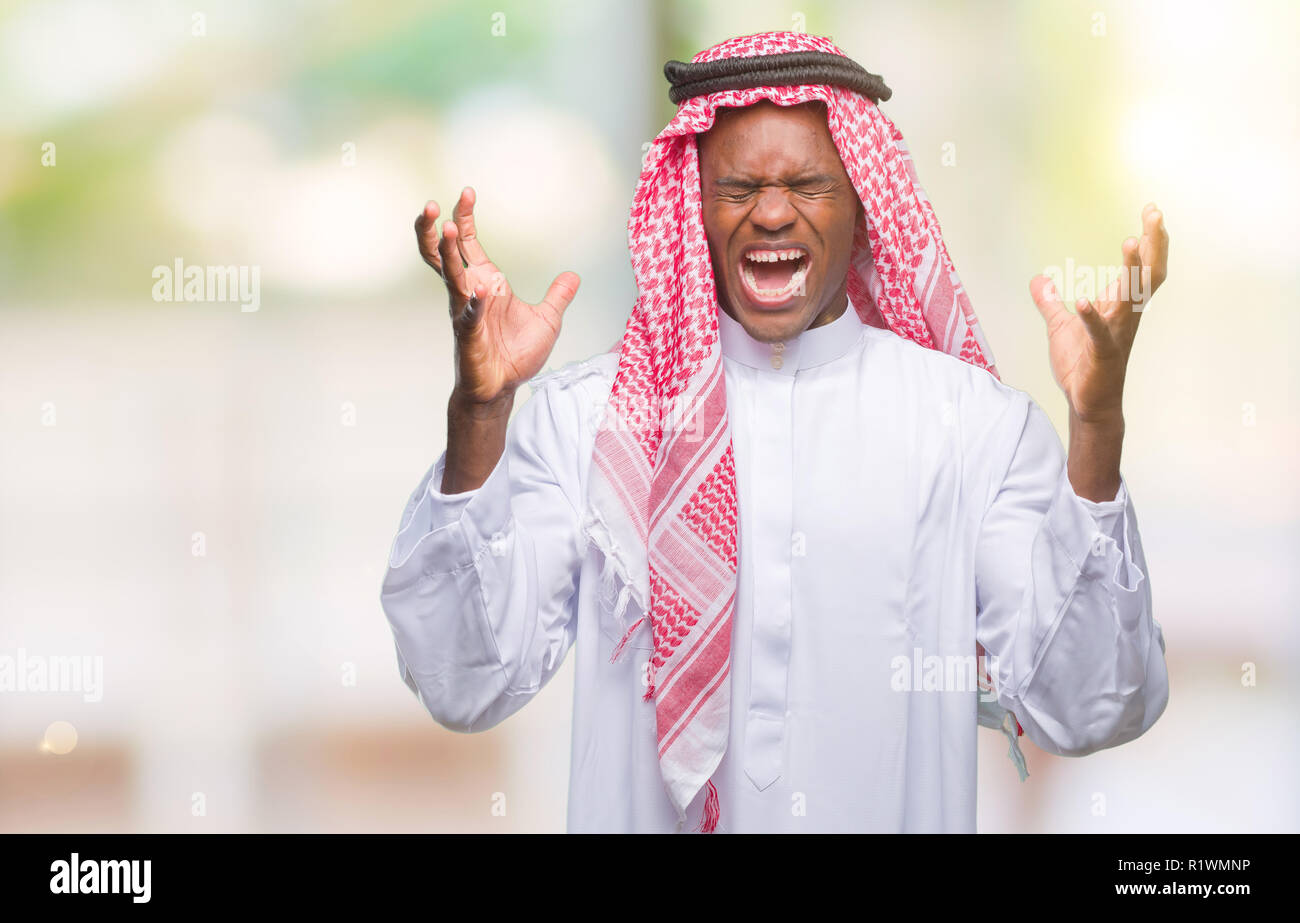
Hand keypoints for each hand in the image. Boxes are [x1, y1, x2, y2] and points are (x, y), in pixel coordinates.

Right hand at [416, 187, 579, 405]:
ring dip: (447, 253)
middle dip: (435, 230)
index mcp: (486, 283)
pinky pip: (470, 315)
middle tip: (434, 206)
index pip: (469, 244)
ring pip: (449, 277)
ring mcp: (465, 312)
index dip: (465, 218)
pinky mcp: (469, 335)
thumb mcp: (547, 320)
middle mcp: (470, 292)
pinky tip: (483, 291)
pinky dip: (476, 303)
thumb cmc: (515, 355)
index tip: (466, 193)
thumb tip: (573, 276)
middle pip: (443, 255)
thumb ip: (557, 296)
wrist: (501, 389)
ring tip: (447, 230)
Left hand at [1029, 204, 1168, 423]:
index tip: (1151, 211)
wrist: (1088, 402)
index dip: (1150, 240)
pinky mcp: (1101, 353)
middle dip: (1153, 244)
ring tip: (1131, 242)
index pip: (1143, 268)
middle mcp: (1126, 316)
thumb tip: (1038, 279)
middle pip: (1148, 274)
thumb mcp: (1060, 326)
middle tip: (1154, 213)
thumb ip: (1050, 302)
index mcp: (1121, 306)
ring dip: (1131, 270)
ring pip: (1130, 297)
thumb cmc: (1082, 364)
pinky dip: (1090, 316)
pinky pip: (1098, 332)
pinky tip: (1083, 301)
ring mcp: (1116, 334)